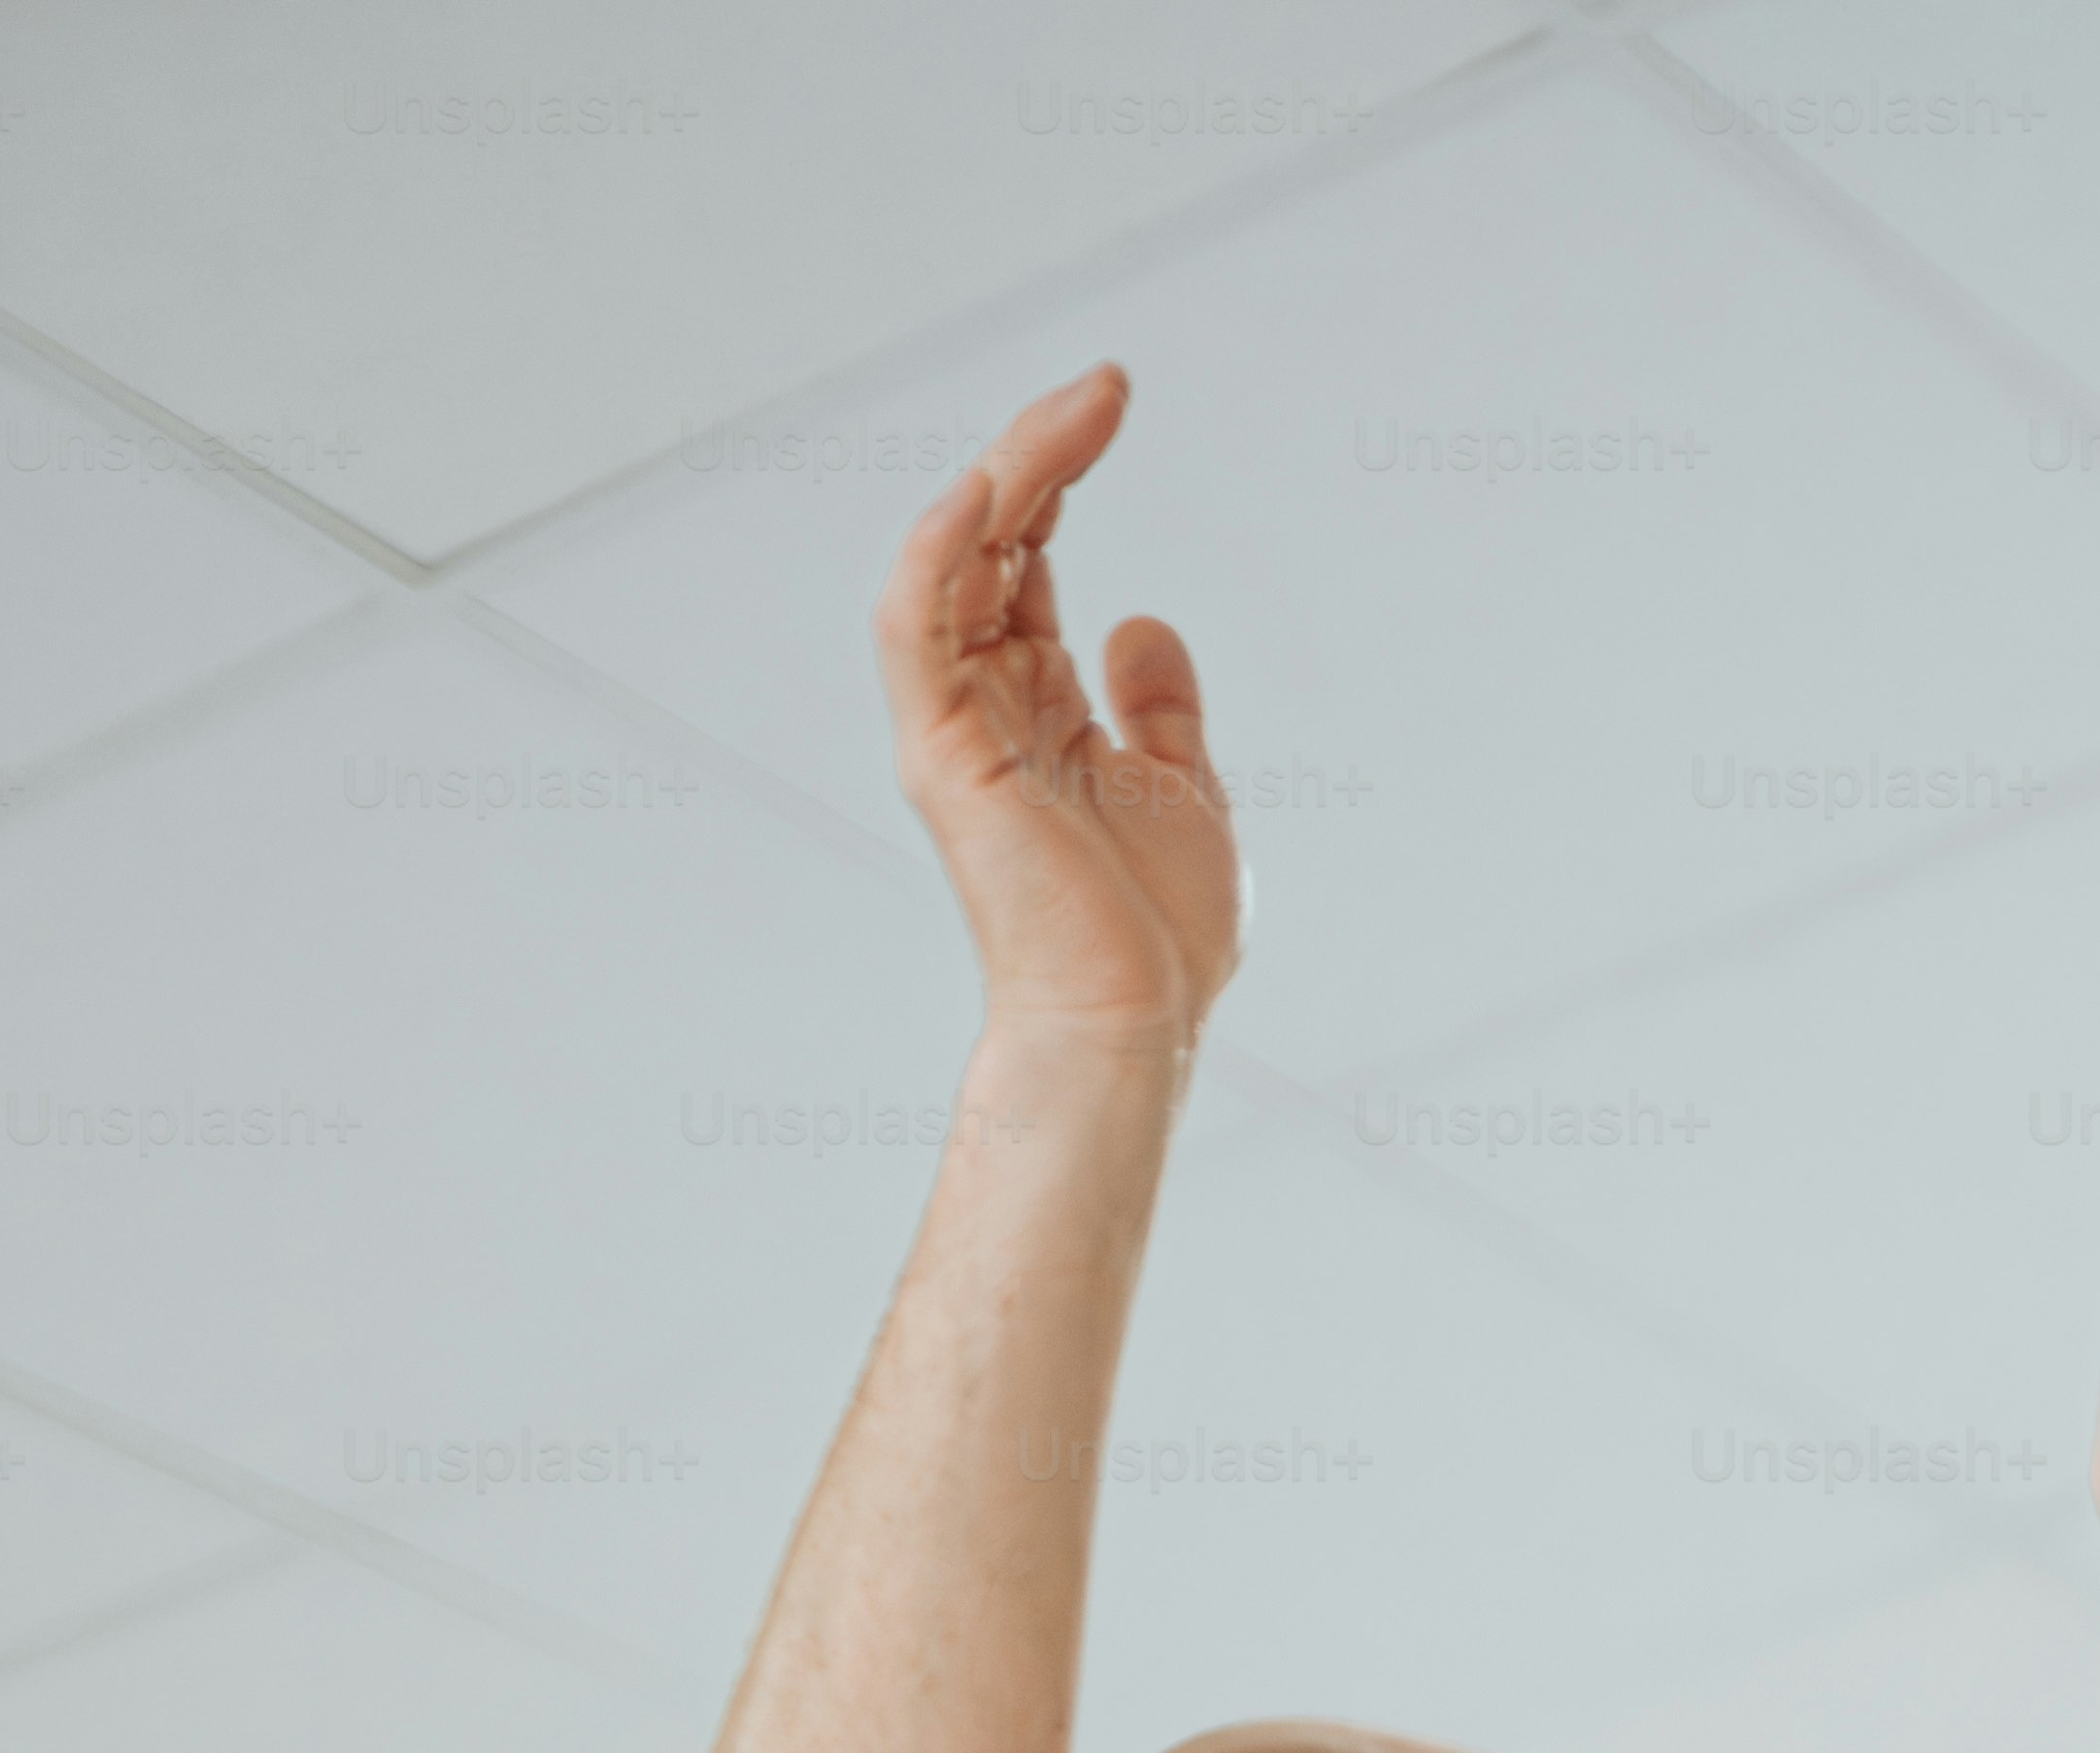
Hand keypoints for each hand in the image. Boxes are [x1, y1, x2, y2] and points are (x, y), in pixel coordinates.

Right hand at [877, 363, 1240, 1051]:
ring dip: (1011, 476)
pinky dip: (941, 552)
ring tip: (1077, 411)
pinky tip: (991, 488)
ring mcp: (954, 723)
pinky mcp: (942, 752)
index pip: (1028, 557)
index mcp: (1037, 703)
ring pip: (954, 562)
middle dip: (1044, 453)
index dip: (1060, 473)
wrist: (1138, 1022)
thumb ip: (1159, 706)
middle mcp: (982, 700)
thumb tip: (1145, 620)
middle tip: (1108, 383)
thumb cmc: (1155, 934)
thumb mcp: (1183, 789)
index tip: (1109, 403)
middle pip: (993, 540)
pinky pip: (916, 627)